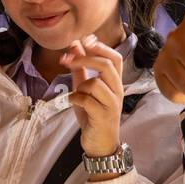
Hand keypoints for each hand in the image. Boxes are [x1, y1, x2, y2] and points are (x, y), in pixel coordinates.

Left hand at [61, 33, 124, 158]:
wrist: (100, 144)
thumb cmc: (93, 115)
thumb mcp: (84, 89)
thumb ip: (81, 69)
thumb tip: (75, 45)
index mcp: (115, 82)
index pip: (115, 58)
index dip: (100, 46)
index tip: (84, 40)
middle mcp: (117, 91)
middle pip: (107, 65)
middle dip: (85, 58)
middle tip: (67, 59)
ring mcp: (112, 104)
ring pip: (96, 84)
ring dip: (80, 86)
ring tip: (76, 94)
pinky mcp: (103, 116)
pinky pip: (87, 100)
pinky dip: (74, 99)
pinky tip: (72, 102)